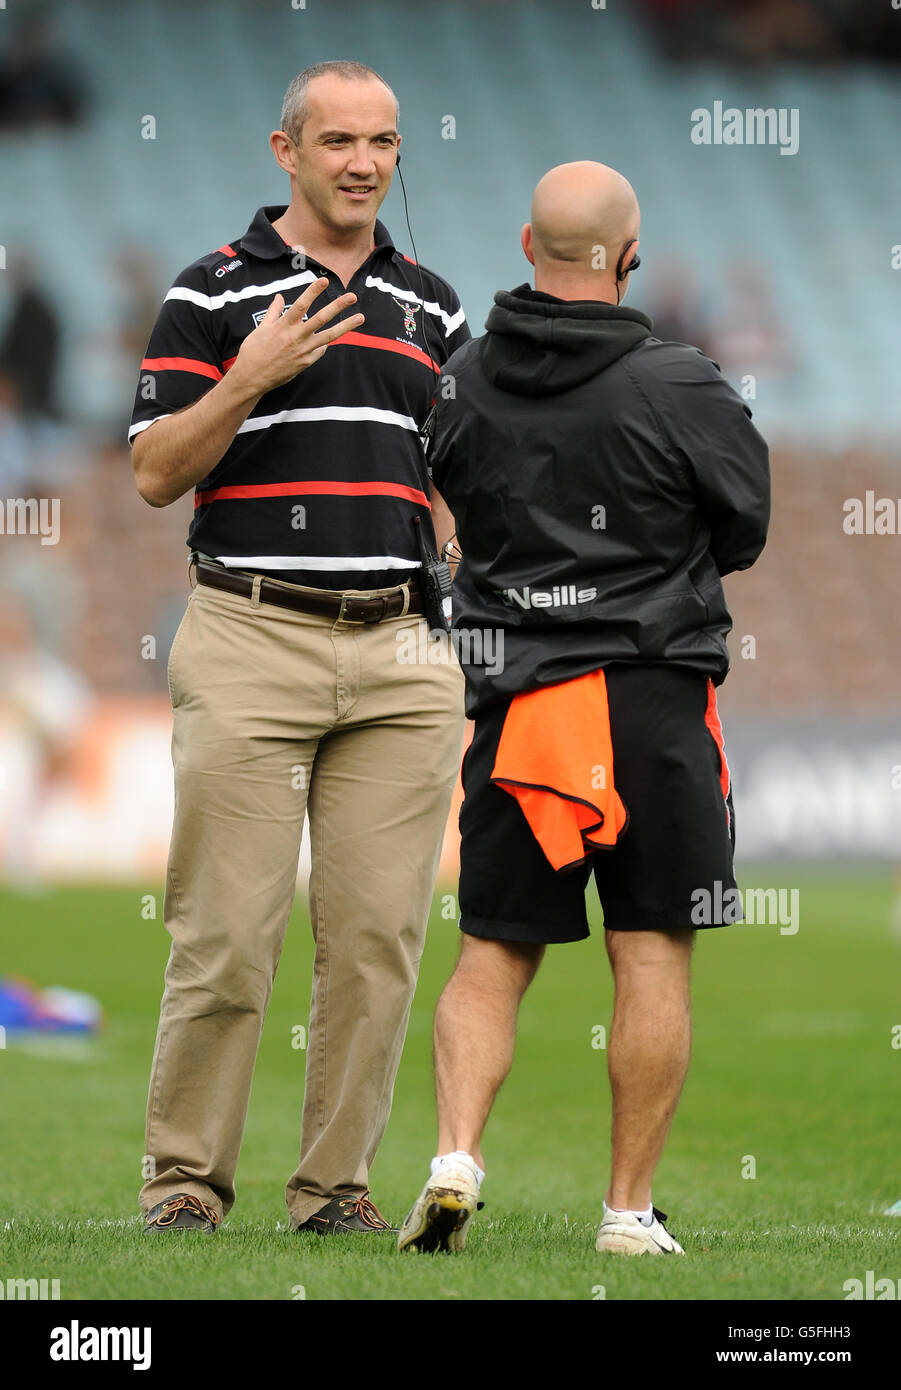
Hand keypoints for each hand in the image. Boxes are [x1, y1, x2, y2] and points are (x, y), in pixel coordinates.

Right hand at [229, 277, 363, 397]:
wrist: (252, 377)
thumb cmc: (253, 351)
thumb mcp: (261, 328)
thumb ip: (274, 312)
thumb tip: (279, 297)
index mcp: (283, 325)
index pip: (301, 304)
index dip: (313, 291)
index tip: (324, 281)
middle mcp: (296, 337)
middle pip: (321, 318)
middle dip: (338, 306)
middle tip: (352, 296)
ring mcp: (303, 351)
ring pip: (329, 336)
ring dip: (346, 326)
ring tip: (360, 317)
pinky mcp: (305, 363)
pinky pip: (320, 351)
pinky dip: (324, 344)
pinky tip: (328, 340)